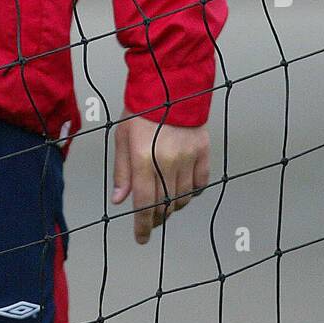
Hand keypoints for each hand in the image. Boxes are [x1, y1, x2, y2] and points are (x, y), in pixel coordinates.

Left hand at [111, 110, 208, 244]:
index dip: (142, 226)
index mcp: (143, 159)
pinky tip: (183, 190)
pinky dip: (192, 192)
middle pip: (164, 205)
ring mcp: (187, 158)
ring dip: (172, 207)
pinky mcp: (203, 152)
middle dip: (156, 219)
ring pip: (183, 198)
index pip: (143, 204)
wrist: (170, 84)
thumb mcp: (122, 137)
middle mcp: (167, 162)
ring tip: (164, 204)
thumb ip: (122, 171)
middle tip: (150, 221)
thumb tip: (120, 199)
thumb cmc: (141, 109)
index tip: (141, 238)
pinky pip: (200, 184)